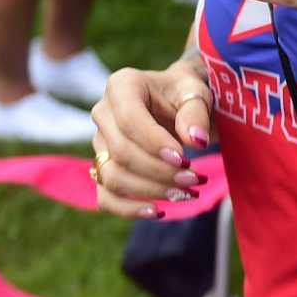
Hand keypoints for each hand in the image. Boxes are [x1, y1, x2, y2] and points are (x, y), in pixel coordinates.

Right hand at [89, 59, 215, 217]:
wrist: (177, 102)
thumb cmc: (185, 93)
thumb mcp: (196, 92)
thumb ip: (196, 112)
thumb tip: (197, 140)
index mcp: (122, 86)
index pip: (130, 120)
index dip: (155, 144)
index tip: (185, 160)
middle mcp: (103, 113)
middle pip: (121, 153)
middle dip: (159, 172)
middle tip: (194, 179)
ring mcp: (99, 143)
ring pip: (112, 177)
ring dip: (151, 192)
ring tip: (187, 193)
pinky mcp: (103, 167)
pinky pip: (105, 197)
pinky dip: (129, 209)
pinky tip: (159, 211)